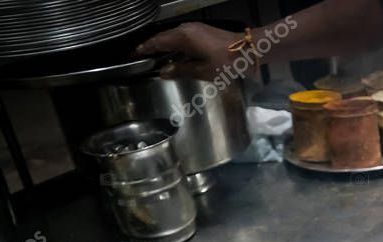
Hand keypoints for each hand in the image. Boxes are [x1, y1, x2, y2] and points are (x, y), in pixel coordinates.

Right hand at [135, 22, 251, 80]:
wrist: (249, 51)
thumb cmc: (226, 63)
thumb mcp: (203, 71)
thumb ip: (182, 70)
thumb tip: (163, 72)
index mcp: (183, 37)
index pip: (158, 41)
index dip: (145, 48)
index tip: (134, 54)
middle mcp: (187, 29)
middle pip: (164, 37)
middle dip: (152, 46)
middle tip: (141, 56)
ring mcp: (196, 29)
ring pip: (173, 36)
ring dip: (164, 45)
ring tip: (154, 56)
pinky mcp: (203, 32)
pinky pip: (183, 37)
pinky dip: (175, 45)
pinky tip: (174, 54)